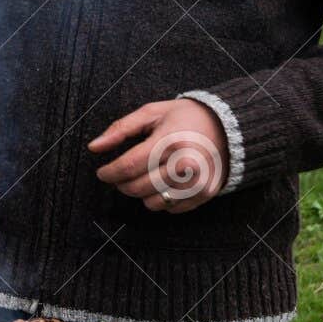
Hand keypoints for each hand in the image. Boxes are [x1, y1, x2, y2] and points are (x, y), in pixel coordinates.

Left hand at [88, 99, 228, 214]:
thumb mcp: (151, 113)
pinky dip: (160, 199)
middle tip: (120, 175)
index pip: (128, 167)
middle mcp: (186, 165)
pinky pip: (169, 208)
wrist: (228, 127)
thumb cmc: (184, 118)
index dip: (109, 173)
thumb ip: (120, 129)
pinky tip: (163, 182)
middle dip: (121, 184)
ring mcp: (197, 183)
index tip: (102, 173)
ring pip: (151, 202)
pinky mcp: (204, 195)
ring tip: (145, 175)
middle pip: (137, 187)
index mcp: (170, 141)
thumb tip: (94, 147)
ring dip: (141, 192)